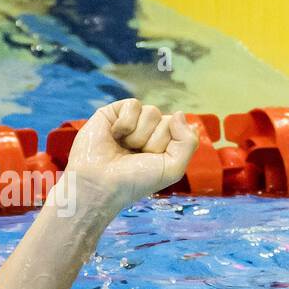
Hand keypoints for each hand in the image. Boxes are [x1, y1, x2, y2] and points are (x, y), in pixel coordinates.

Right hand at [63, 98, 199, 211]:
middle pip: (168, 120)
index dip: (168, 147)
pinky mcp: (114, 112)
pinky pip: (133, 105)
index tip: (152, 162)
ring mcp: (133, 121)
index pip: (181, 130)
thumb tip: (180, 113)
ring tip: (124, 148)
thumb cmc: (136, 180)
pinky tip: (114, 136)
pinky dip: (126, 123)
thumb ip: (188, 142)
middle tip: (135, 157)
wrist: (100, 183)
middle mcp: (150, 131)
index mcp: (165, 144)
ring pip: (152, 112)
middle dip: (153, 142)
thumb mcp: (172, 168)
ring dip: (139, 135)